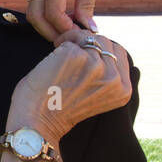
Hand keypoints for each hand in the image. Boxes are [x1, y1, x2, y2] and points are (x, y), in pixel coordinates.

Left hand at [7, 29, 131, 143]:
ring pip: (88, 37)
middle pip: (106, 41)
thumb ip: (106, 75)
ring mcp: (95, 65)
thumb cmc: (61, 110)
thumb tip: (101, 47)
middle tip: (71, 52)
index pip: (119, 53)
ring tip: (60, 54)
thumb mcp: (97, 95)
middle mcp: (113, 77)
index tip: (86, 56)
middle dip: (88, 43)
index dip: (101, 50)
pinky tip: (52, 59)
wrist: (38, 124)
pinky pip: (70, 39)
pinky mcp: (75, 56)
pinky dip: (60, 44)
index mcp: (123, 89)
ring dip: (72, 41)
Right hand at [27, 0, 114, 39]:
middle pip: (35, 12)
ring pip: (33, 7)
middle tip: (69, 40)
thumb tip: (87, 29)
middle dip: (50, 31)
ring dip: (47, 23)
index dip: (64, 27)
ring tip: (68, 30)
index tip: (80, 35)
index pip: (53, 10)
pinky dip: (48, 12)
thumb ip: (87, 3)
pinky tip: (66, 18)